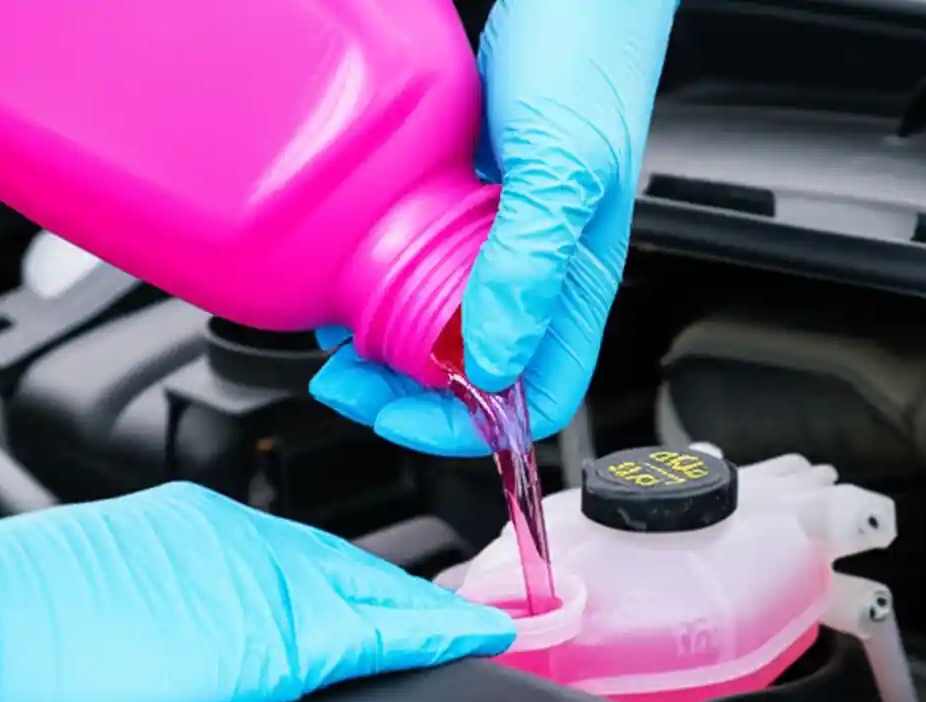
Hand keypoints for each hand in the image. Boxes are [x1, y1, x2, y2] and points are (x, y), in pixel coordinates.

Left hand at [0, 482, 513, 701]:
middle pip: (358, 582)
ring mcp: (213, 534)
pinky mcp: (177, 519)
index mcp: (264, 624)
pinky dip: (303, 561)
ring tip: (394, 603)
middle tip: (460, 615)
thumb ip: (288, 671)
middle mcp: (250, 564)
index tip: (488, 627)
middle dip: (415, 601)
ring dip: (359, 580)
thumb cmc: (58, 687)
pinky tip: (307, 577)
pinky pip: (267, 537)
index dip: (439, 629)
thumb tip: (341, 654)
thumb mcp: (203, 701)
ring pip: (315, 556)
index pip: (378, 624)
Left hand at [309, 0, 677, 456]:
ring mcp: (499, 231)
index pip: (536, 395)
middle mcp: (539, 266)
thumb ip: (529, 265)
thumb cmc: (588, 52)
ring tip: (337, 331)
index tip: (399, 415)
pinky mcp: (466, 193)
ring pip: (443, 318)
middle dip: (408, 391)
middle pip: (477, 369)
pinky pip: (421, 258)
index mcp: (578, 279)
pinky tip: (348, 262)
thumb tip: (486, 364)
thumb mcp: (563, 166)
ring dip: (388, 341)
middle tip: (344, 376)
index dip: (468, 426)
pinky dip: (381, 276)